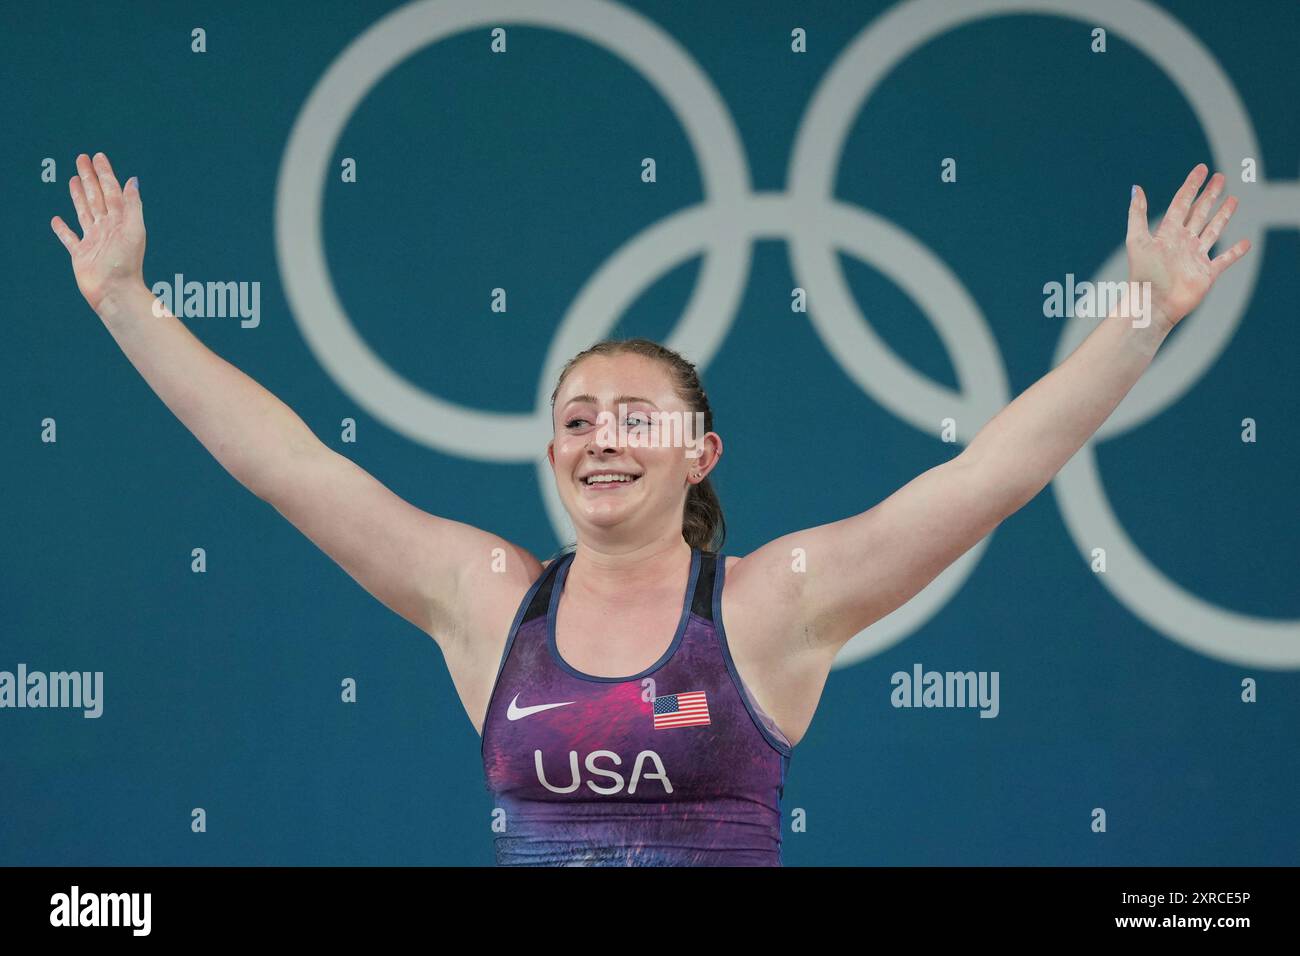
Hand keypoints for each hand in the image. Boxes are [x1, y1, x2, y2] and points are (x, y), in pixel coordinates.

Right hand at [50, 152, 146, 311]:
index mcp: (120, 220)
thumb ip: (132, 205)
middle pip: (96, 197)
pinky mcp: (81, 255)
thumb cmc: (126, 263)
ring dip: (79, 195)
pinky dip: (62, 229)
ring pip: (84, 212)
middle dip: (90, 177)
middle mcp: (106, 228)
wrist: (115, 292)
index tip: (98, 157)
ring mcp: (93, 241)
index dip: (105, 174)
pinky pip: (69, 238)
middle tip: (82, 158)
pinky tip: (56, 219)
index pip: (111, 191)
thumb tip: (133, 180)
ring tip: (74, 179)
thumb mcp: (134, 230)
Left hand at [1126, 164, 1250, 332]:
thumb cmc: (1143, 275)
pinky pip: (1225, 260)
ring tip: (1233, 199)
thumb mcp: (1137, 240)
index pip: (1182, 202)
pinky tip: (1245, 243)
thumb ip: (1137, 214)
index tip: (1202, 169)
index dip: (1192, 185)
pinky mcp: (1206, 274)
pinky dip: (1236, 252)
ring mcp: (1195, 258)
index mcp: (1167, 233)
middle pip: (1199, 212)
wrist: (1153, 305)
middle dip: (1210, 195)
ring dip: (1223, 215)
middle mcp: (1182, 242)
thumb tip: (1136, 188)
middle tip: (1220, 177)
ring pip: (1213, 230)